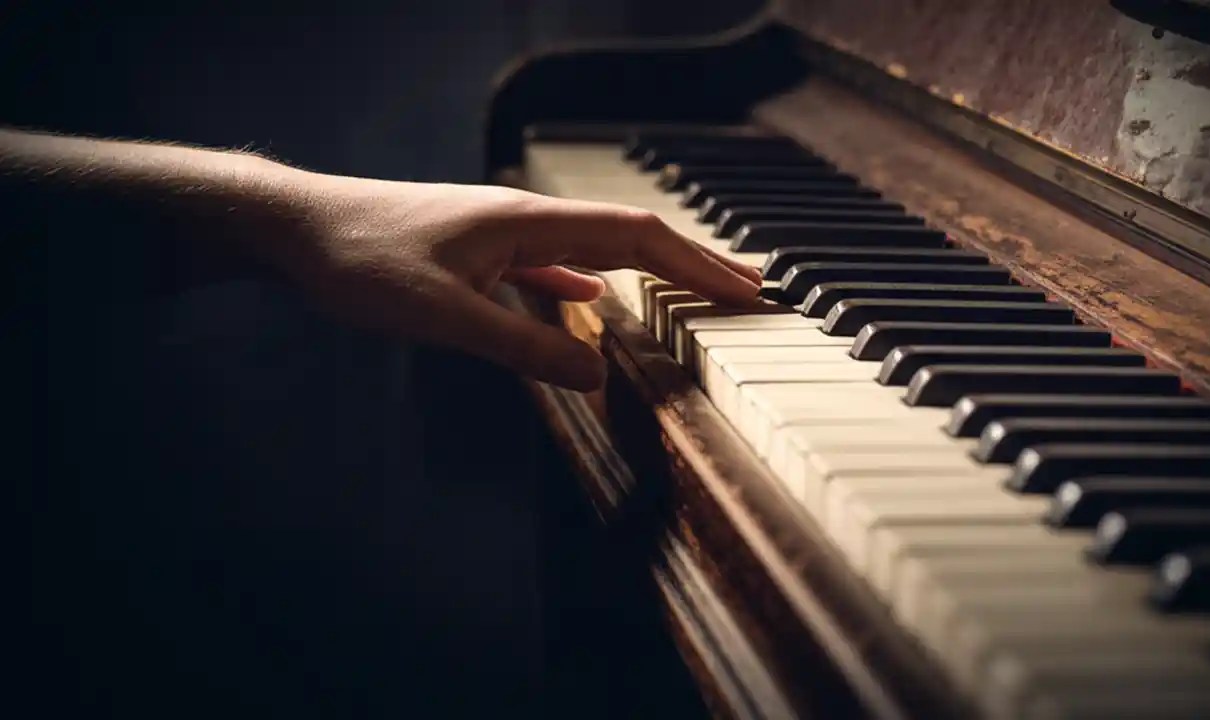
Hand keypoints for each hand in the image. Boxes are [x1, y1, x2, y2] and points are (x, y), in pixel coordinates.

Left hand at [266, 175, 761, 390]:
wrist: (295, 228)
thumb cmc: (360, 259)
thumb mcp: (444, 315)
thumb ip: (523, 347)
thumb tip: (597, 375)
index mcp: (529, 221)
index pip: (638, 236)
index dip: (698, 264)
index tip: (747, 291)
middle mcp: (525, 218)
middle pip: (630, 235)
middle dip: (693, 262)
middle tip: (748, 288)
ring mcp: (502, 233)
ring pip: (595, 248)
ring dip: (648, 270)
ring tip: (691, 288)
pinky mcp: (477, 252)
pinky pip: (551, 262)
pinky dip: (586, 279)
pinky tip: (592, 294)